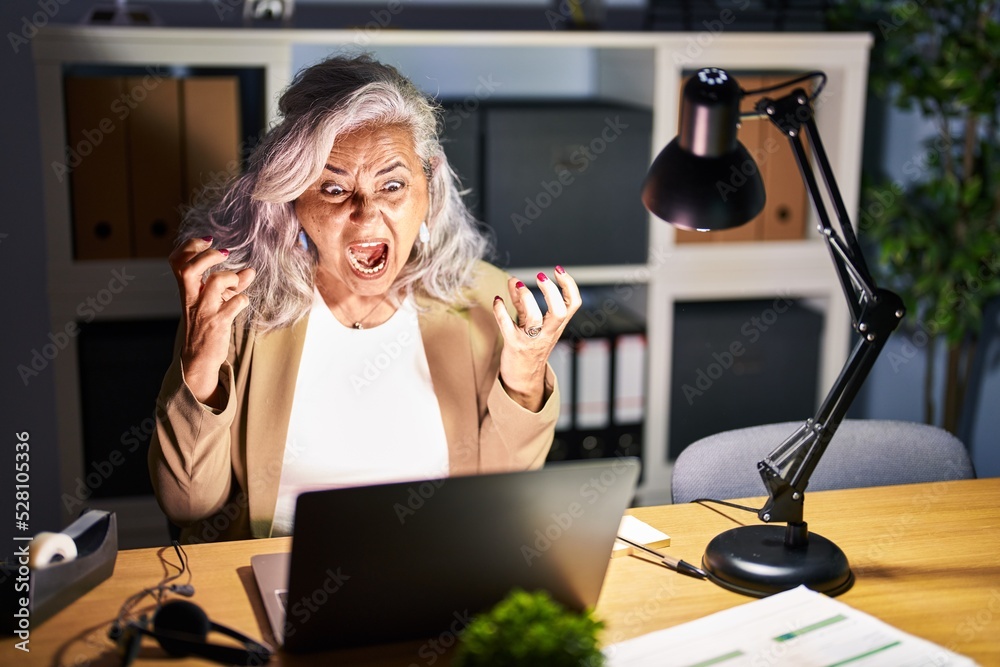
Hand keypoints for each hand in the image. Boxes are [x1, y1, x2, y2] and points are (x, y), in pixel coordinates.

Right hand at [169, 237, 255, 407]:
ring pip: (215, 283)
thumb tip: (250, 270)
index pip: (176, 261)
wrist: (199, 359)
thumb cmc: (207, 326)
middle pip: (188, 269)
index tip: (208, 240)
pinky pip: (234, 304)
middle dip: (209, 256)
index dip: (190, 246)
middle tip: (224, 255)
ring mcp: (204, 311)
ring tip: (236, 285)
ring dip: (231, 278)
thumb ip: (232, 285)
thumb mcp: (215, 302)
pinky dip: (242, 300)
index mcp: (187, 290)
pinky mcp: (217, 324)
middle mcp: (191, 298)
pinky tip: (240, 304)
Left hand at [491, 266, 580, 411]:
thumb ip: (522, 301)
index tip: (558, 270)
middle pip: (559, 312)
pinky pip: (507, 326)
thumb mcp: (530, 322)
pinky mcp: (514, 345)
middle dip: (551, 292)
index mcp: (557, 325)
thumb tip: (513, 280)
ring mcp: (531, 340)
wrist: (523, 378)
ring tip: (517, 284)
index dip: (569, 285)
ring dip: (526, 299)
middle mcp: (548, 333)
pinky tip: (498, 300)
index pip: (573, 304)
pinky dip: (500, 310)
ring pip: (535, 319)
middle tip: (540, 277)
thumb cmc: (528, 346)